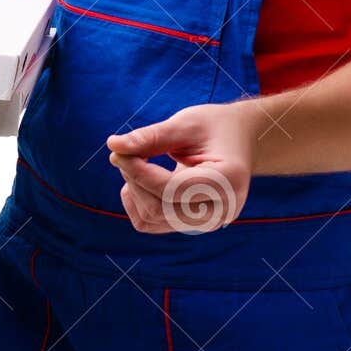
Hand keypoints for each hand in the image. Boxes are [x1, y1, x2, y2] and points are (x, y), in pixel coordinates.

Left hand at [106, 102, 258, 233]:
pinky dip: (136, 201)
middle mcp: (220, 212)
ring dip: (133, 189)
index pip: (172, 190)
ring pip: (151, 219)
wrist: (238, 141)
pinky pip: (149, 223)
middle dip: (134, 179)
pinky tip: (142, 179)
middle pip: (159, 209)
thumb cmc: (215, 126)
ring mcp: (205, 223)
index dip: (139, 172)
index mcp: (227, 182)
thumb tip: (112, 146)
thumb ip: (152, 137)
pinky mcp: (189, 225)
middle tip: (126, 151)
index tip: (119, 151)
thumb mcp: (186, 124)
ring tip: (138, 160)